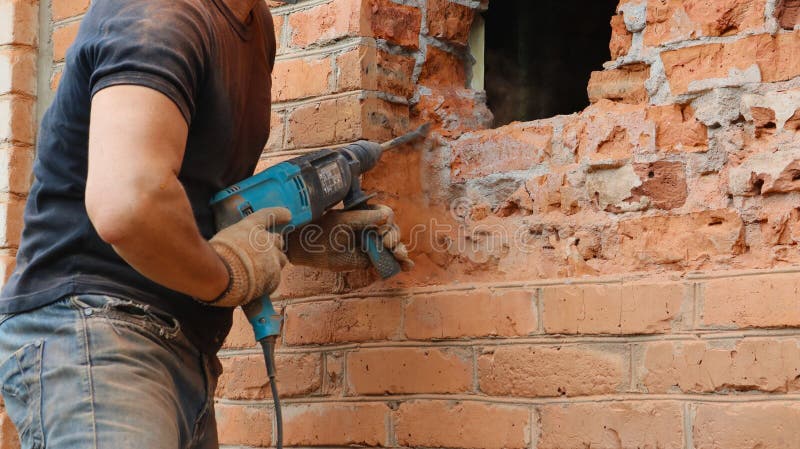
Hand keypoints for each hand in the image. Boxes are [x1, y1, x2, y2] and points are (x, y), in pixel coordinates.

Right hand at [204, 208, 290, 306]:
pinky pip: (274, 279)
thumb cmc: (216, 257)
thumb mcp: (222, 241)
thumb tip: (238, 250)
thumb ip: (235, 242)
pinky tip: (256, 286)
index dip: (279, 214)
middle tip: (266, 254)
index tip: (288, 214)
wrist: (222, 275)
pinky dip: (267, 282)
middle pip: (278, 240)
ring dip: (274, 263)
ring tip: (260, 272)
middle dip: (274, 246)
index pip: (267, 216)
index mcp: (250, 227)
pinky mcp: (274, 276)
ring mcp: (272, 258)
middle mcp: (264, 240)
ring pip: (281, 260)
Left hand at [285, 204, 413, 272]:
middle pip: (391, 232)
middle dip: (395, 239)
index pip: (386, 217)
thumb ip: (365, 219)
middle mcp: (369, 229)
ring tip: (402, 258)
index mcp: (365, 216)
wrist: (304, 248)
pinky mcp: (365, 259)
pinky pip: (383, 260)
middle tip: (390, 247)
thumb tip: (387, 215)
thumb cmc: (320, 230)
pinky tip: (407, 267)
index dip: (389, 225)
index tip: (385, 235)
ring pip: (390, 247)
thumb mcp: (343, 222)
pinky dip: (396, 264)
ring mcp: (368, 245)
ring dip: (400, 252)